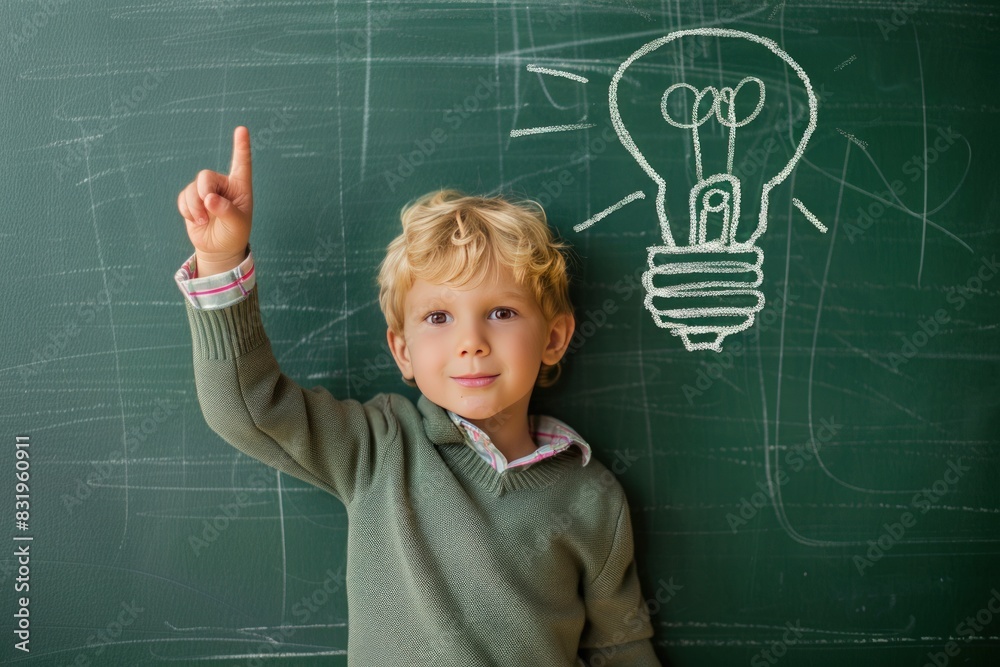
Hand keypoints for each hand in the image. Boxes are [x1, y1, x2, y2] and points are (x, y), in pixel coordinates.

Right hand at [177, 126, 253, 274]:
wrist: (219, 248)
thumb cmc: (235, 234)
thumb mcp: (237, 225)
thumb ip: (226, 211)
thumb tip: (209, 199)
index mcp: (240, 186)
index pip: (241, 163)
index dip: (241, 146)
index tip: (242, 129)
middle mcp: (222, 185)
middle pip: (205, 176)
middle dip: (203, 193)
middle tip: (207, 209)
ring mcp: (205, 191)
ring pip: (192, 188)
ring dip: (194, 207)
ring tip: (204, 221)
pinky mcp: (191, 199)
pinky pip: (183, 198)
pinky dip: (187, 210)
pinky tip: (197, 220)